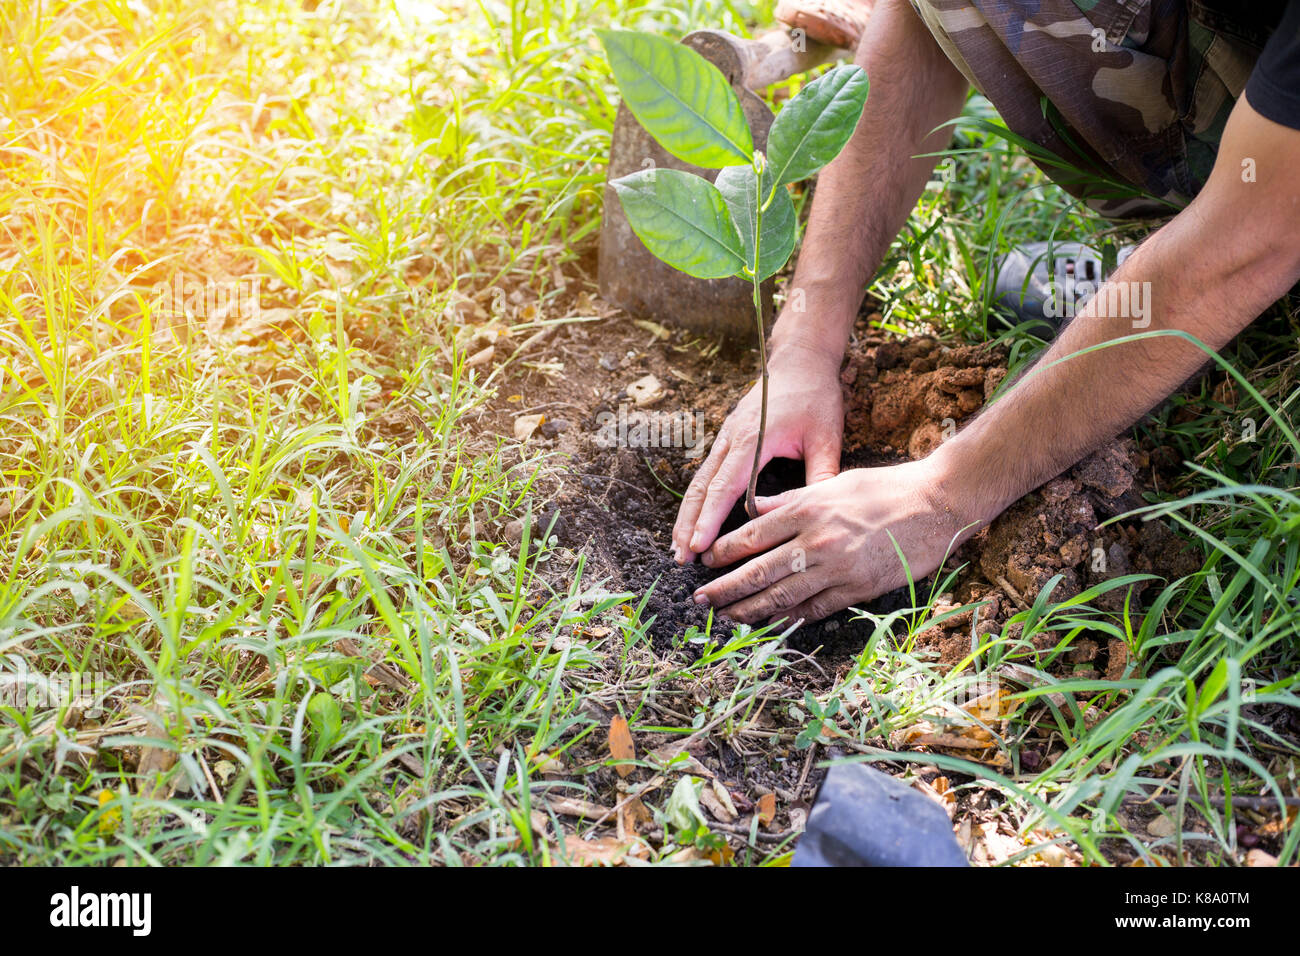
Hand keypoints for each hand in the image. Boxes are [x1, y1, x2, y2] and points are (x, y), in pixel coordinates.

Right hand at [672, 340, 844, 561]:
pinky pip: (707, 474)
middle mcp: (731, 439)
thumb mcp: (826, 435)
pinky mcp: (728, 439)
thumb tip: (821, 515)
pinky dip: (697, 500)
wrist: (800, 360)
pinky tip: (693, 521)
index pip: (726, 487)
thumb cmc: (814, 395)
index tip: (699, 545)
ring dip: (686, 515)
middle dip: (688, 524)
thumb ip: (822, 475)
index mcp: (753, 439)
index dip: (710, 519)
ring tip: (678, 547)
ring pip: (699, 482)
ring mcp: (725, 438)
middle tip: (680, 557)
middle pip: (702, 488)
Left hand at [691, 457, 974, 623]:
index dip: (723, 552)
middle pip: (759, 570)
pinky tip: (772, 625)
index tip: (704, 562)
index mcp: (807, 509)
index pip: (752, 535)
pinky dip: (790, 619)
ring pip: (782, 595)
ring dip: (751, 609)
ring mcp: (837, 567)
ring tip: (728, 618)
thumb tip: (753, 507)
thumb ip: (790, 499)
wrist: (937, 504)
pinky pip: (815, 608)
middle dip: (725, 588)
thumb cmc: (885, 488)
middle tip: (701, 600)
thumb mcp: (833, 482)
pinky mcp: (857, 589)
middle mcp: (817, 539)